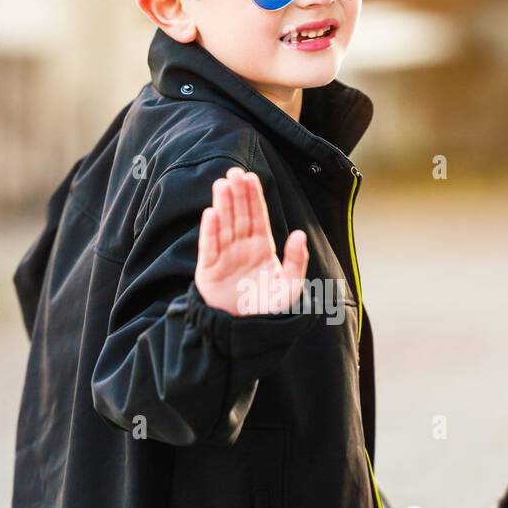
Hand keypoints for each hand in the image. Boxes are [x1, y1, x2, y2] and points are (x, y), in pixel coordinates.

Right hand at [195, 167, 308, 316]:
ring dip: (223, 205)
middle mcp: (242, 249)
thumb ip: (296, 261)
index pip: (257, 217)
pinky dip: (210, 231)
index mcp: (261, 248)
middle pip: (239, 216)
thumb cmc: (270, 311)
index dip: (253, 197)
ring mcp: (224, 258)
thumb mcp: (290, 287)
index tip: (250, 177)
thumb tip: (298, 234)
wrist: (247, 335)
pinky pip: (209, 247)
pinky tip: (211, 213)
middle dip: (237, 194)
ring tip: (222, 184)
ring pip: (224, 226)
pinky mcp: (209, 271)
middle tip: (234, 173)